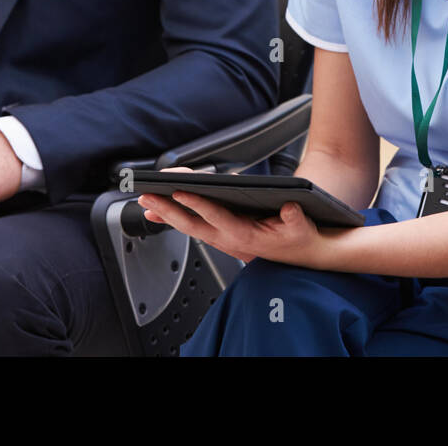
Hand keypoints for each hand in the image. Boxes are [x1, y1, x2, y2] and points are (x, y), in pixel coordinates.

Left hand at [137, 180, 324, 267]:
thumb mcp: (302, 227)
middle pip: (192, 224)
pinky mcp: (222, 235)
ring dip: (167, 215)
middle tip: (147, 197)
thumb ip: (295, 218)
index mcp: (244, 235)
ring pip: (189, 227)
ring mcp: (223, 239)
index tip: (180, 192)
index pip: (216, 217)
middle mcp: (228, 239)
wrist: (302, 256)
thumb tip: (290, 207)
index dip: (197, 204)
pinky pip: (195, 226)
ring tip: (146, 204)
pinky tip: (162, 211)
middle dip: (168, 210)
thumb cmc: (299, 239)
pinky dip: (177, 218)